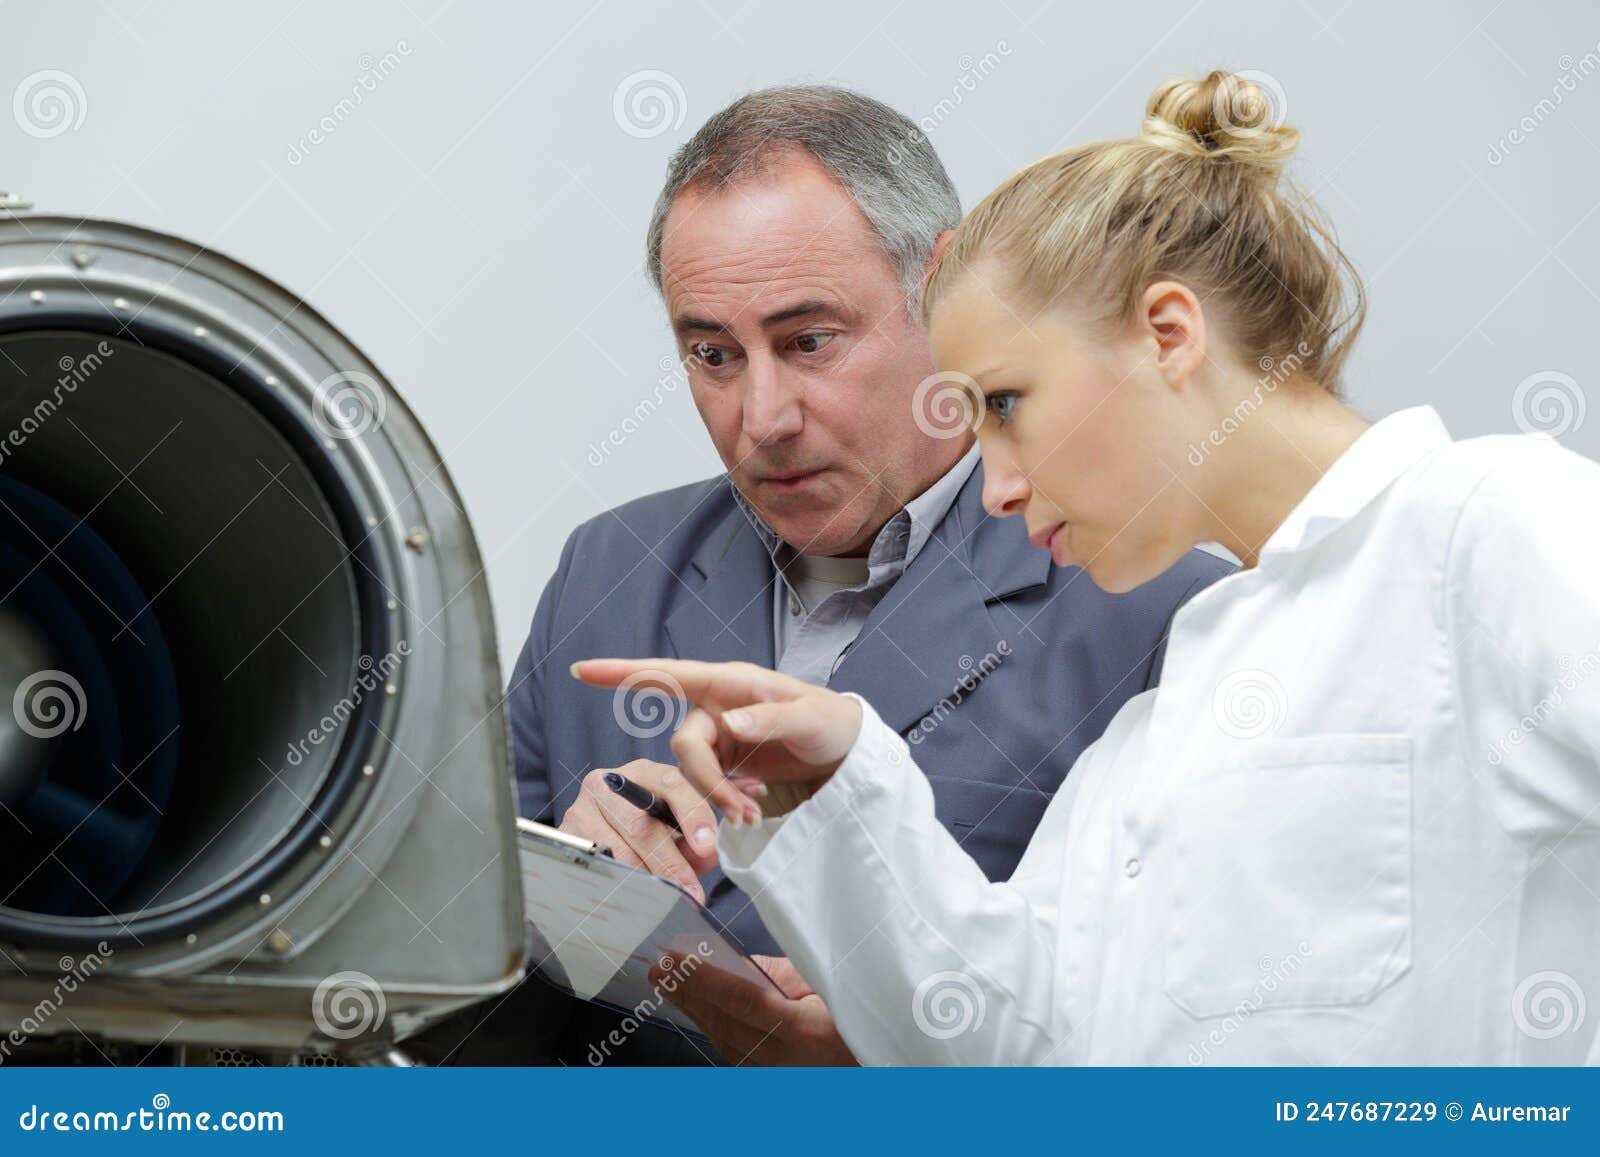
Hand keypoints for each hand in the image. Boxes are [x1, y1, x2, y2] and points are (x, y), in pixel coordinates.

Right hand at [558, 758, 719, 902]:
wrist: (602, 824)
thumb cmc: (647, 823)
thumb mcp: (673, 821)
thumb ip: (693, 837)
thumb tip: (707, 856)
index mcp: (644, 772)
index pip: (671, 785)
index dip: (693, 815)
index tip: (708, 847)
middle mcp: (609, 784)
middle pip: (641, 826)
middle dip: (670, 864)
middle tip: (690, 893)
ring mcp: (582, 809)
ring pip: (617, 852)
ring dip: (646, 881)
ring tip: (667, 902)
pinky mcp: (567, 836)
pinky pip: (596, 867)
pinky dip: (619, 887)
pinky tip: (635, 900)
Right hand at [571, 659, 863, 822]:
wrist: (846, 750)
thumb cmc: (831, 720)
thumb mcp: (810, 718)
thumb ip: (770, 720)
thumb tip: (730, 724)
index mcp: (730, 683)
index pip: (669, 673)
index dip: (623, 672)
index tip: (582, 670)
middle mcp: (717, 707)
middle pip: (685, 745)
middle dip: (706, 782)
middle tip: (741, 812)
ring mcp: (721, 737)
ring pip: (694, 772)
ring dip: (718, 798)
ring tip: (754, 814)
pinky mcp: (727, 763)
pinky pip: (710, 786)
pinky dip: (728, 803)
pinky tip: (752, 809)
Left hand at [653, 953, 857, 1065]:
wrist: (872, 1060)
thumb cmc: (855, 1014)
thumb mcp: (828, 984)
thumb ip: (782, 975)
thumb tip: (735, 964)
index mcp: (805, 1031)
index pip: (745, 1002)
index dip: (706, 980)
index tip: (676, 960)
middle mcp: (785, 1060)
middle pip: (724, 1022)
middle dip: (688, 992)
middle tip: (658, 966)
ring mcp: (775, 1073)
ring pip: (722, 1038)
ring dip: (693, 1008)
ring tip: (668, 982)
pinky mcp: (768, 1075)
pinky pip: (731, 1048)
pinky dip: (710, 1024)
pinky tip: (695, 1006)